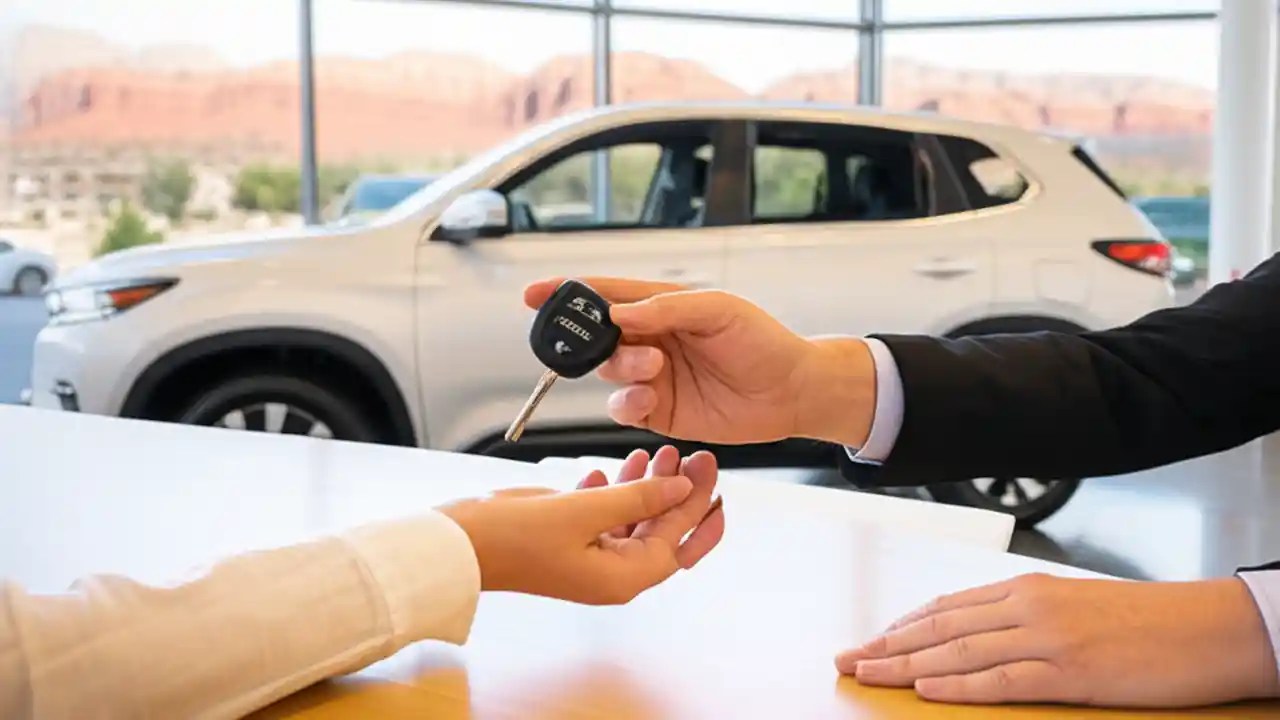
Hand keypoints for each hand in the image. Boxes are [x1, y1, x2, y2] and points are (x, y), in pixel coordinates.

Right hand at [440, 446, 724, 604]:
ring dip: (646, 486)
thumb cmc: (513, 539)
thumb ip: (636, 498)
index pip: (676, 540)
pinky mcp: (569, 537)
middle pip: (661, 531)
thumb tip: (679, 488)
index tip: (708, 470)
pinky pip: (604, 514)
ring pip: (633, 519)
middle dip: (677, 492)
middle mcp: (610, 571)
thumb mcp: (584, 511)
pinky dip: (613, 489)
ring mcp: (589, 555)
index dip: (696, 504)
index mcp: (621, 577)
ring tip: (654, 451)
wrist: (459, 544)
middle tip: (693, 456)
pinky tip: (611, 467)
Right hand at [524, 277, 876, 446]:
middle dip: (596, 340)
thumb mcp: (719, 310)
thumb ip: (666, 307)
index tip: (535, 294)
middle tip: (618, 341)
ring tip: (653, 368)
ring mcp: (654, 377)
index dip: (568, 292)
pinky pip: (624, 408)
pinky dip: (626, 404)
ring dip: (621, 370)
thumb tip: (618, 313)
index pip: (606, 294)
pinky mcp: (660, 412)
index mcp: (662, 306)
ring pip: (608, 373)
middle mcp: (651, 340)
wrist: (792, 391)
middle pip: (599, 336)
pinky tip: (646, 400)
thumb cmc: (763, 342)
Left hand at [835, 573, 1278, 706]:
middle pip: (940, 627)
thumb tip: (980, 632)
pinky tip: (926, 688)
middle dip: (887, 644)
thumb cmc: (1143, 620)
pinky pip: (1001, 679)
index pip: (947, 607)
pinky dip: (958, 685)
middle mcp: (1028, 607)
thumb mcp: (1073, 606)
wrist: (1207, 627)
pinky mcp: (1071, 672)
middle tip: (845, 658)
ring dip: (906, 665)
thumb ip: (1025, 615)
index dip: (902, 625)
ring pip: (959, 651)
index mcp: (1028, 589)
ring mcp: (1048, 638)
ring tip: (866, 673)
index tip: (869, 639)